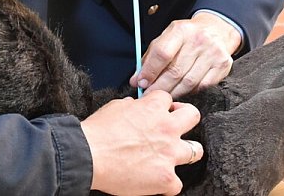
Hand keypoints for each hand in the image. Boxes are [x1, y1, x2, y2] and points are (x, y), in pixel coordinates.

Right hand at [81, 90, 201, 195]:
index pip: (168, 98)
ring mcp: (169, 154)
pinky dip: (166, 185)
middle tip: (176, 126)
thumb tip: (134, 107)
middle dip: (186, 119)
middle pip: (193, 116)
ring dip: (185, 153)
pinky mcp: (165, 178)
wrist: (88, 156)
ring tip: (172, 157)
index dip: (162, 105)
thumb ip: (131, 107)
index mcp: (153, 108)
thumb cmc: (96, 133)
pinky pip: (177, 185)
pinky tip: (156, 183)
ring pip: (195, 151)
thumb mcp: (114, 107)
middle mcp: (166, 128)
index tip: (158, 112)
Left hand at [130, 12, 241, 97]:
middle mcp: (198, 40)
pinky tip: (181, 92)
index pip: (162, 53)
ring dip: (173, 93)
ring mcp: (212, 53)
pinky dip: (189, 93)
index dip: (149, 71)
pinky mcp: (222, 65)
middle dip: (158, 87)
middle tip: (148, 95)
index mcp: (180, 30)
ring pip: (188, 82)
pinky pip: (202, 87)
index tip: (141, 82)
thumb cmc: (187, 37)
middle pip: (175, 71)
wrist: (216, 30)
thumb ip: (150, 57)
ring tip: (163, 96)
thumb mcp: (167, 38)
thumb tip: (136, 79)